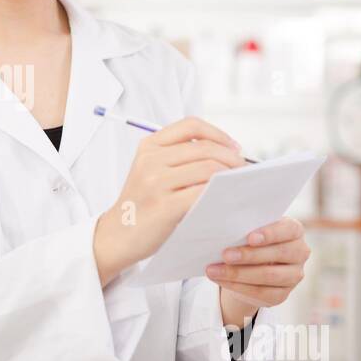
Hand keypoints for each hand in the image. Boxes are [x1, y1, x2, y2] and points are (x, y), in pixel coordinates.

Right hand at [94, 117, 244, 285]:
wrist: (117, 235)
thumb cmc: (143, 205)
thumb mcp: (150, 171)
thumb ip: (179, 157)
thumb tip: (227, 153)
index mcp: (148, 146)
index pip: (191, 126)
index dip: (218, 134)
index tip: (234, 147)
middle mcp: (150, 160)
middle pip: (205, 148)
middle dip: (232, 158)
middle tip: (243, 171)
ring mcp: (156, 182)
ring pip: (208, 169)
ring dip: (231, 176)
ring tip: (238, 186)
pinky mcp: (165, 206)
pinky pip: (204, 192)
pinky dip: (221, 194)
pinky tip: (226, 200)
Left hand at [205, 217, 309, 320]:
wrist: (250, 264)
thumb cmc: (249, 239)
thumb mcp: (249, 230)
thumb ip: (244, 227)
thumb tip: (223, 229)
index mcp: (294, 230)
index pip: (289, 229)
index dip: (271, 233)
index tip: (250, 237)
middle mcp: (299, 252)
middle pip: (279, 253)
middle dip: (250, 255)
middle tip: (225, 255)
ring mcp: (294, 275)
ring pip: (269, 276)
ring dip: (239, 274)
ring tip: (214, 270)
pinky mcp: (282, 294)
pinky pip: (261, 293)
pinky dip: (238, 287)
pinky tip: (221, 281)